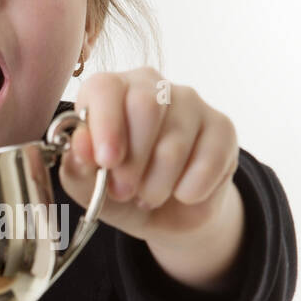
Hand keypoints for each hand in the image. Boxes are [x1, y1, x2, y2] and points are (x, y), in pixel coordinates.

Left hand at [58, 70, 239, 244]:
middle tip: (123, 191)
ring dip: (157, 185)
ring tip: (148, 196)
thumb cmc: (120, 191)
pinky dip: (190, 190)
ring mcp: (191, 103)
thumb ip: (77, 165)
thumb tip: (81, 144)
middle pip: (146, 105)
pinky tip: (182, 193)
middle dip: (132, 161)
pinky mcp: (222, 127)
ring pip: (174, 143)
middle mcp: (152, 86)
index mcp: (110, 91)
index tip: (106, 161)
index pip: (105, 88)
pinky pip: (208, 161)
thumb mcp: (89, 187)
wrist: (166, 214)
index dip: (105, 125)